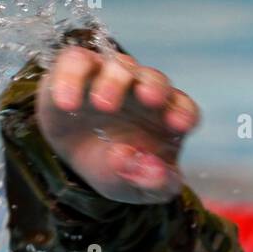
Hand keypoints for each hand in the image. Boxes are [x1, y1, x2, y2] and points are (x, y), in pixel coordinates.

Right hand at [35, 43, 198, 204]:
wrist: (74, 163)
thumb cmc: (117, 172)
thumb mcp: (138, 189)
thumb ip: (153, 184)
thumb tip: (152, 170)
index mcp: (167, 120)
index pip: (185, 109)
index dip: (184, 113)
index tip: (178, 125)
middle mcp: (143, 93)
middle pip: (155, 80)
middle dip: (154, 87)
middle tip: (148, 98)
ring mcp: (112, 78)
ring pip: (119, 66)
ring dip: (113, 82)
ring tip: (102, 104)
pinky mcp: (78, 71)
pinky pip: (77, 62)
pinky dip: (71, 77)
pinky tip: (67, 103)